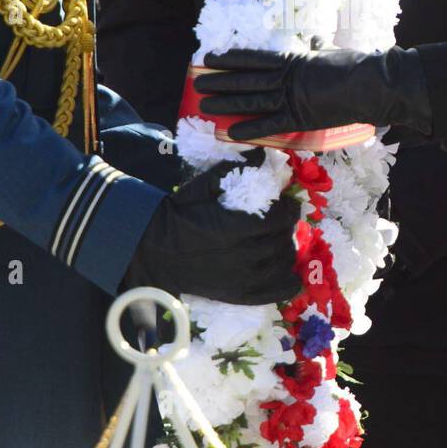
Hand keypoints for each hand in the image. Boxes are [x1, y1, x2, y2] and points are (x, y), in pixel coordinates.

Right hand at [122, 149, 301, 304]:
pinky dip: (287, 284)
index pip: (279, 219)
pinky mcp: (237, 294)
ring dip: (287, 250)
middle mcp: (244, 255)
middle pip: (282, 241)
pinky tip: (291, 275)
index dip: (289, 210)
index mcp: (238, 227)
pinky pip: (273, 292)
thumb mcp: (203, 185)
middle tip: (284, 220)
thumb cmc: (180, 214)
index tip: (290, 204)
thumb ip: (232, 169)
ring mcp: (242, 278)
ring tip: (283, 241)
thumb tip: (260, 153)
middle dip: (287, 228)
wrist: (155, 248)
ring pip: (280, 264)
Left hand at [194, 47, 432, 142]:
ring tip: (205, 104)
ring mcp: (292, 99)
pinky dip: (249, 130)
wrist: (372, 85)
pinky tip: (230, 132)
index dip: (230, 58)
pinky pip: (270, 126)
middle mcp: (287, 78)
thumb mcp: (331, 52)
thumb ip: (317, 49)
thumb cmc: (356, 65)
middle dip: (220, 81)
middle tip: (197, 81)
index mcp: (293, 59)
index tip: (210, 57)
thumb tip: (314, 41)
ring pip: (251, 101)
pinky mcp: (301, 120)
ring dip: (226, 103)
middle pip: (246, 79)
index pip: (253, 58)